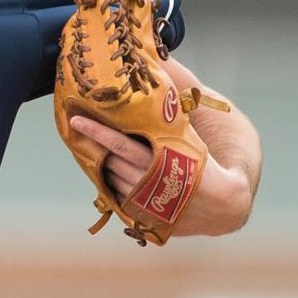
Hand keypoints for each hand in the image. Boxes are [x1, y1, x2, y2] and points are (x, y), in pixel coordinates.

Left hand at [68, 115, 250, 236]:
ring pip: (110, 177)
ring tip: (88, 147)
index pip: (117, 142)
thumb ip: (171, 117)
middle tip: (77, 129)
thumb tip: (162, 82)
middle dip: (93, 145)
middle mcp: (146, 180)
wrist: (221, 206)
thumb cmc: (203, 165)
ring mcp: (141, 201)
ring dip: (100, 163)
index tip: (75, 120)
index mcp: (157, 158)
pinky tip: (106, 170)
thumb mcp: (189, 138)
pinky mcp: (140, 215)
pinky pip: (116, 195)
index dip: (95, 131)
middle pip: (109, 159)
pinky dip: (110, 182)